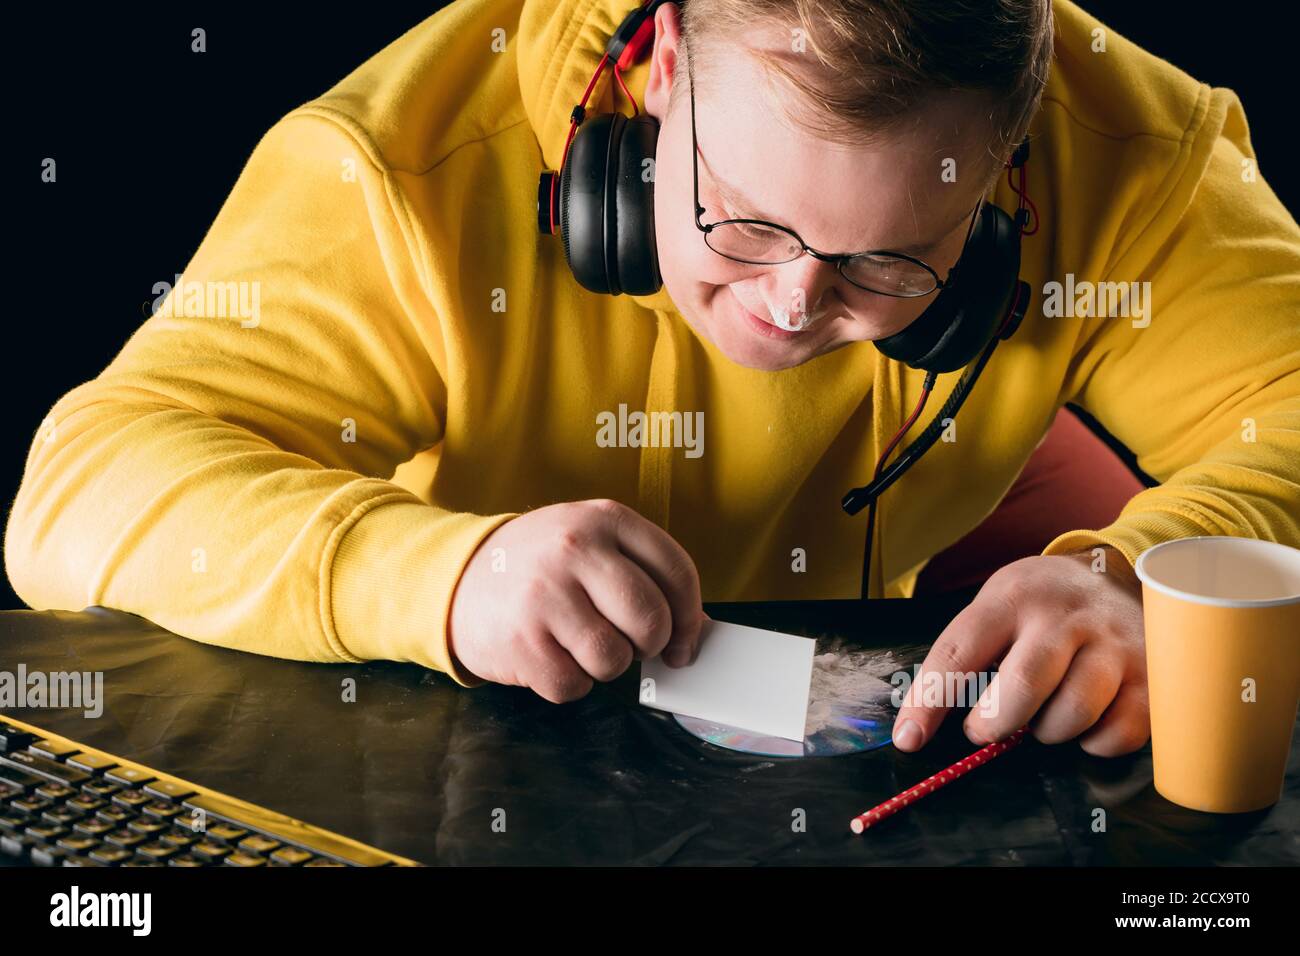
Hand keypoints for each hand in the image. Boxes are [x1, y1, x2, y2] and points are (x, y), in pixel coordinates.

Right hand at [448, 498, 705, 701]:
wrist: (459, 577)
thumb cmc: (542, 566)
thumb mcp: (593, 545)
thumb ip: (644, 573)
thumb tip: (694, 629)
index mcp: (605, 519)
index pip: (677, 572)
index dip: (689, 617)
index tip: (683, 641)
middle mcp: (576, 550)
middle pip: (651, 619)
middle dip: (648, 645)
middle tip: (630, 644)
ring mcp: (546, 595)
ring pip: (615, 660)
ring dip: (605, 665)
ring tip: (579, 641)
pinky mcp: (521, 641)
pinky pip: (574, 686)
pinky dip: (569, 682)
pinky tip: (551, 654)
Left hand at [893, 547, 1148, 756]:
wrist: (1118, 571)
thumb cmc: (1042, 602)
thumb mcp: (998, 604)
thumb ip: (968, 654)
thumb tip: (923, 721)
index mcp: (1012, 599)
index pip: (959, 653)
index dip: (929, 701)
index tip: (909, 738)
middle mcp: (1065, 619)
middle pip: (1023, 686)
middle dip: (993, 723)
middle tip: (984, 728)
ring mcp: (1112, 646)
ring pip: (1072, 714)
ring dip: (1046, 732)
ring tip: (1040, 716)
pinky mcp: (1150, 676)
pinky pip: (1117, 733)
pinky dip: (1093, 743)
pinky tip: (1084, 722)